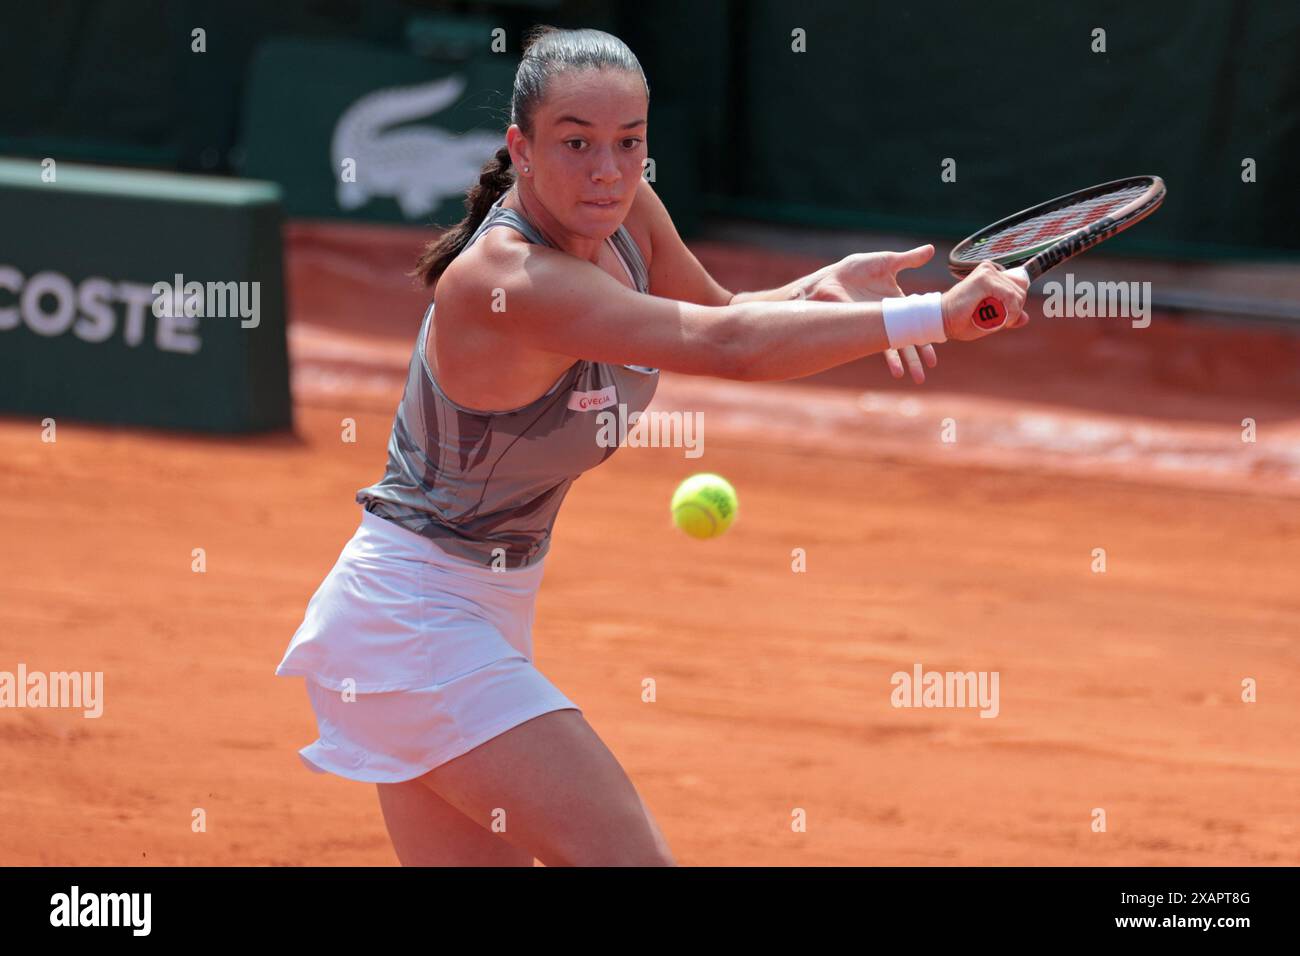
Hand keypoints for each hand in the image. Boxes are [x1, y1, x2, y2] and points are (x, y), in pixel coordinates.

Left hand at [804, 246, 939, 383]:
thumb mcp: (886, 262)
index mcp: (898, 302)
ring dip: (908, 363)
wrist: (831, 280)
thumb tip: (931, 249)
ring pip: (898, 347)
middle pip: (910, 337)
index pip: (920, 318)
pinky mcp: (865, 332)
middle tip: (931, 368)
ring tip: (916, 378)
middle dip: (921, 355)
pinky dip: (890, 360)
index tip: (943, 339)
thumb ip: (908, 259)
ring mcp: (878, 326)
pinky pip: (880, 348)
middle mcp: (890, 317)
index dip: (930, 330)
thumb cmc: (856, 270)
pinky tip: (897, 372)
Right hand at [940, 260, 1030, 340]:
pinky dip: (1006, 312)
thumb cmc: (962, 321)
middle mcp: (990, 269)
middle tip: (993, 319)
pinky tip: (991, 316)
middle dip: (1013, 310)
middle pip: (1021, 290)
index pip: (1020, 285)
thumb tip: (1026, 318)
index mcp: (991, 275)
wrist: (941, 320)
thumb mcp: (991, 320)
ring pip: (1017, 295)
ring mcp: (988, 271)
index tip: (1002, 316)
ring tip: (988, 318)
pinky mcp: (985, 278)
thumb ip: (1008, 316)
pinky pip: (1010, 297)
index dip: (1016, 305)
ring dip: (1008, 313)